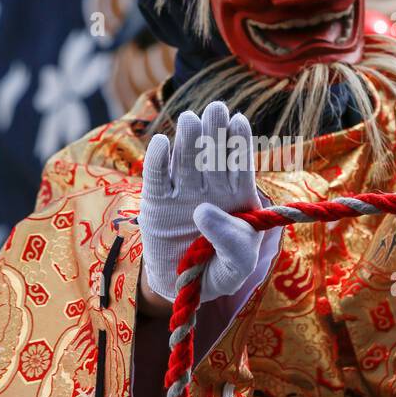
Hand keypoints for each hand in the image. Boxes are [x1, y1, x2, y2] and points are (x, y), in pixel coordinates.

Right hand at [139, 101, 263, 302]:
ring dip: (188, 139)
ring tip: (191, 119)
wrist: (185, 288)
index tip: (239, 122)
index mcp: (237, 196)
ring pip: (185, 160)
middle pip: (212, 154)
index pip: (239, 164)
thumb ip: (231, 240)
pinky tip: (162, 142)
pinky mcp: (156, 203)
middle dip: (215, 130)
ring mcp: (181, 193)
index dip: (239, 142)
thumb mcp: (237, 265)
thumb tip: (203, 209)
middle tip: (216, 109)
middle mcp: (209, 188)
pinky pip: (156, 178)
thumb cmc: (219, 271)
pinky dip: (157, 160)